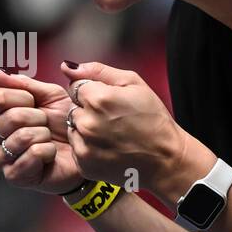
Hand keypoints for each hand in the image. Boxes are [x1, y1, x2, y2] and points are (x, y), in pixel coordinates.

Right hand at [0, 68, 84, 194]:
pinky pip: (31, 155)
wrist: (83, 150)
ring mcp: (1, 157)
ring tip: (49, 140)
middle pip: (9, 117)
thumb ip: (24, 84)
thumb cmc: (64, 121)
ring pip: (21, 137)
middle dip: (38, 118)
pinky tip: (50, 155)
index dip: (25, 97)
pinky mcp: (13, 176)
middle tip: (47, 125)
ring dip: (44, 136)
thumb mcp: (50, 96)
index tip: (37, 105)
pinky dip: (48, 152)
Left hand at [59, 61, 186, 191]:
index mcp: (98, 99)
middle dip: (88, 110)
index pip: (75, 86)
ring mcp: (85, 146)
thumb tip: (66, 66)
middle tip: (113, 119)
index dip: (93, 92)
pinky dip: (88, 146)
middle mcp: (87, 123)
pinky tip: (108, 147)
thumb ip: (97, 71)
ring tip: (111, 134)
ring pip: (73, 128)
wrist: (165, 158)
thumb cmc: (153, 118)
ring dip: (86, 128)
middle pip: (72, 108)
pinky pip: (77, 148)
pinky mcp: (84, 164)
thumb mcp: (133, 83)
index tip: (110, 102)